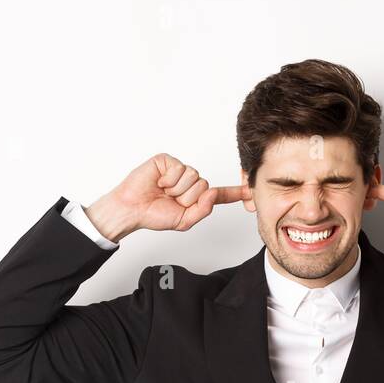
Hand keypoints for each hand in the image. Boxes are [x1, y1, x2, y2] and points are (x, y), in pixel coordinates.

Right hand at [85, 154, 249, 239]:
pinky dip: (169, 179)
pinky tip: (158, 182)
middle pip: (204, 186)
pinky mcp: (168, 161)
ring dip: (177, 189)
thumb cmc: (154, 215)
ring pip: (193, 177)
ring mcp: (179, 170)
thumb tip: (211, 193)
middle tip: (169, 199)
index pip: (219, 194)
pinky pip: (180, 169)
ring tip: (162, 191)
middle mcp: (189, 181)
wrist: (132, 209)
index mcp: (195, 197)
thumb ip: (202, 210)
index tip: (251, 191)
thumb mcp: (184, 221)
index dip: (235, 193)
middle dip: (186, 197)